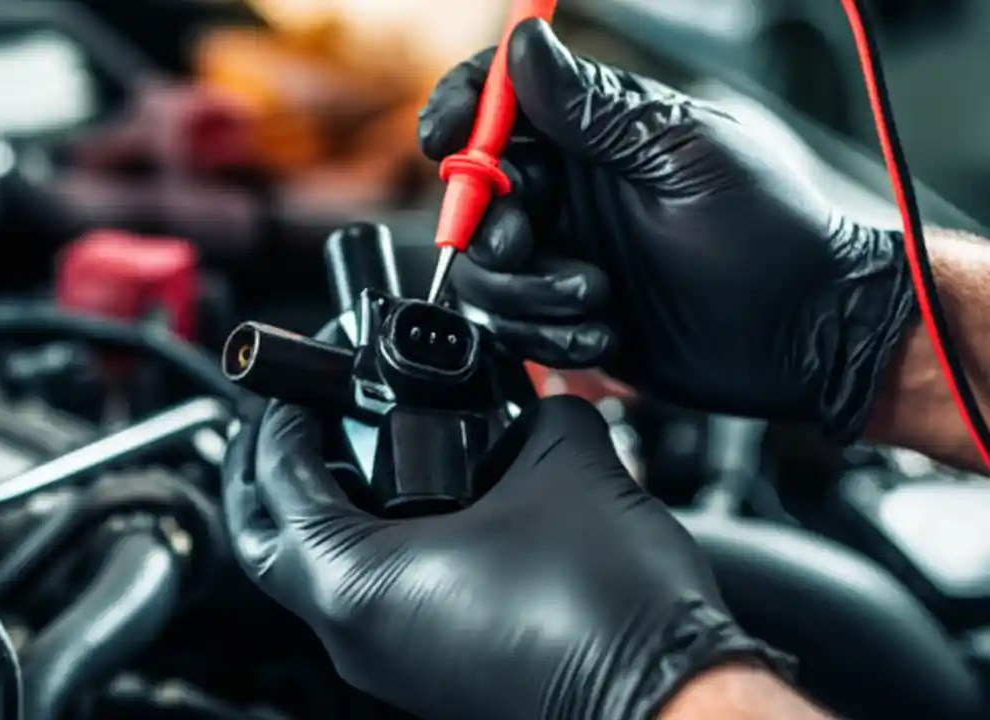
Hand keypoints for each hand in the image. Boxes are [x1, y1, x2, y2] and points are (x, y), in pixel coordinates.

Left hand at [223, 396, 790, 719]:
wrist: (670, 700)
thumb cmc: (611, 609)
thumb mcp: (565, 467)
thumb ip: (533, 411)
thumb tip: (532, 400)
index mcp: (357, 583)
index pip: (278, 483)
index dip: (282, 417)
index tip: (305, 380)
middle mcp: (355, 633)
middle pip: (268, 539)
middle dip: (268, 471)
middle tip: (296, 418)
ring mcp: (388, 658)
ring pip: (314, 573)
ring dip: (321, 507)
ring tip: (355, 447)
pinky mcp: (426, 668)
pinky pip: (366, 595)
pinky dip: (366, 542)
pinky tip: (416, 501)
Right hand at [421, 20, 915, 439]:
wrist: (808, 332)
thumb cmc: (773, 232)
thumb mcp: (684, 156)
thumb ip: (596, 110)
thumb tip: (525, 47)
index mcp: (597, 136)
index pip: (501, 102)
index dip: (460, 110)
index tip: (446, 139)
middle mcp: (573, 192)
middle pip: (476, 195)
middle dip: (488, 226)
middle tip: (523, 243)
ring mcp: (567, 255)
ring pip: (486, 269)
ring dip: (525, 291)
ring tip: (593, 297)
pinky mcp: (567, 318)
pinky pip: (514, 326)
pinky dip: (548, 335)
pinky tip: (602, 332)